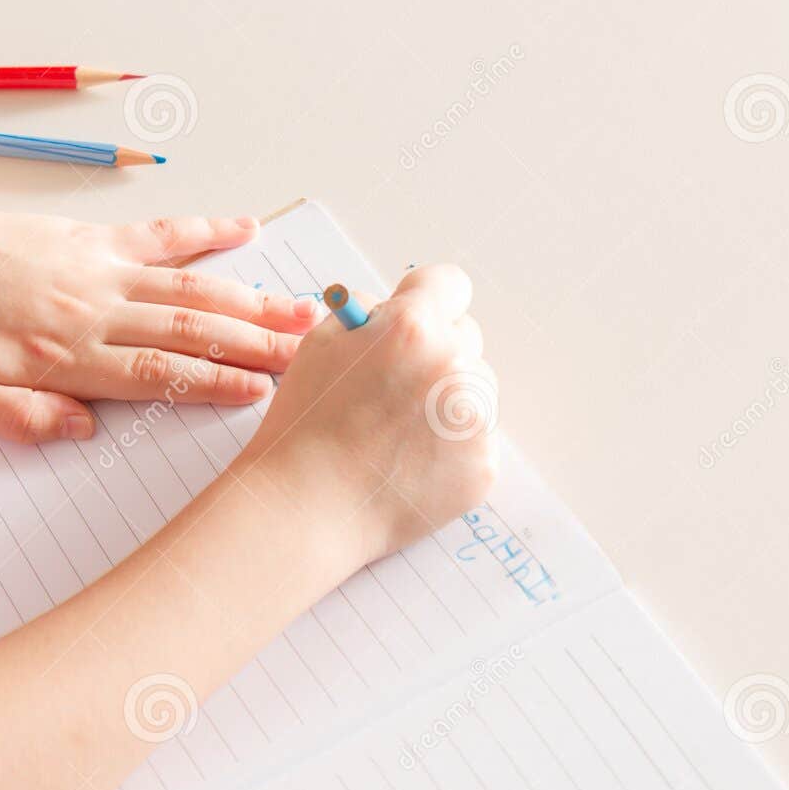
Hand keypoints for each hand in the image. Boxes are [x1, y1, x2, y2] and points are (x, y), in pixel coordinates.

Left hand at [0, 203, 323, 442]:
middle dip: (255, 345)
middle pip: (189, 329)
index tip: (262, 393)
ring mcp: (100, 269)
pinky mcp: (94, 240)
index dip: (214, 384)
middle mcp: (95, 310)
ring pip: (188, 285)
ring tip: (300, 310)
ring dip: (248, 298)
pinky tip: (246, 230)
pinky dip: (206, 230)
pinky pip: (160, 234)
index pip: (157, 373)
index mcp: (68, 355)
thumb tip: (84, 429)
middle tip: (312, 355)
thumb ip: (24, 418)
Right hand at [241, 264, 498, 569]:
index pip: (449, 285)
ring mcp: (475, 419)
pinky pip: (476, 438)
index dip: (426, 299)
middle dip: (435, 350)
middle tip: (391, 384)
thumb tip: (390, 307)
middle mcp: (454, 366)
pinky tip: (407, 459)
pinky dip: (449, 445)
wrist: (307, 504)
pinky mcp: (483, 464)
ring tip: (395, 429)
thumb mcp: (318, 345)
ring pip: (475, 389)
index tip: (412, 318)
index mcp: (412, 327)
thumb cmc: (304, 424)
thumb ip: (363, 312)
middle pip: (466, 337)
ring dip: (446, 398)